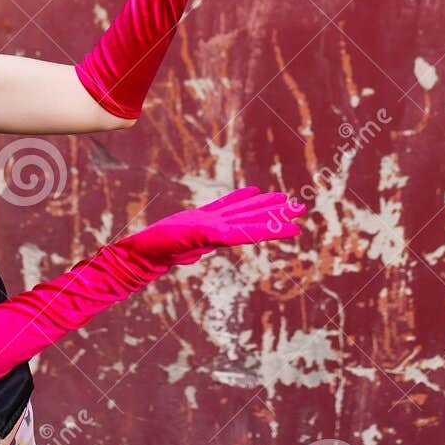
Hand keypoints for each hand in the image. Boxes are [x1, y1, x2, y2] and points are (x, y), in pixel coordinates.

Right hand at [117, 186, 306, 272]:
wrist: (142, 253)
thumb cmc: (158, 247)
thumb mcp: (182, 240)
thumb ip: (200, 236)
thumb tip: (217, 237)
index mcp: (217, 235)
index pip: (252, 231)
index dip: (274, 228)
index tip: (295, 228)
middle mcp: (218, 229)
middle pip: (253, 219)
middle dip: (277, 214)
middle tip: (302, 207)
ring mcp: (209, 223)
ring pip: (243, 211)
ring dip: (264, 205)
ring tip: (285, 199)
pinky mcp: (200, 218)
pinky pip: (225, 204)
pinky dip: (240, 198)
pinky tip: (253, 191)